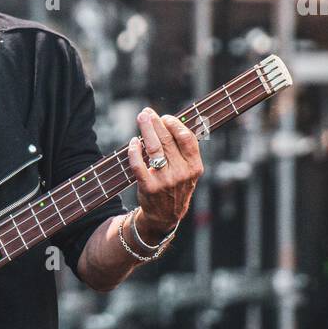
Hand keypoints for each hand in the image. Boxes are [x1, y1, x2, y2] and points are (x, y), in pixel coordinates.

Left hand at [125, 107, 203, 237]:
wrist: (165, 216)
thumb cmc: (176, 187)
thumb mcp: (188, 171)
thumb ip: (183, 150)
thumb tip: (169, 122)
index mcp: (194, 167)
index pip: (187, 138)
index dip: (175, 124)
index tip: (165, 117)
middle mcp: (182, 173)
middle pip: (168, 140)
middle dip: (156, 123)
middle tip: (146, 112)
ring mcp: (165, 180)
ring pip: (154, 149)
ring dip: (146, 130)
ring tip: (141, 118)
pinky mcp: (149, 187)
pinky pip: (139, 165)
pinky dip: (134, 151)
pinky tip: (133, 142)